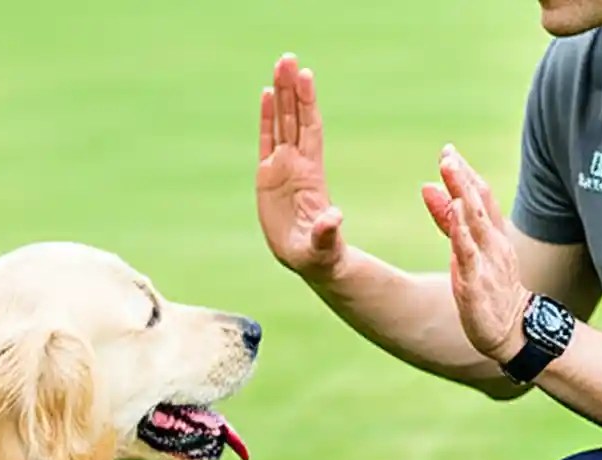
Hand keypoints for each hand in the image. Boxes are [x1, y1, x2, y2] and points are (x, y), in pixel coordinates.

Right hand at [256, 53, 345, 280]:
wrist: (312, 260)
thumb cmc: (321, 254)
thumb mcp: (324, 243)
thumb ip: (327, 230)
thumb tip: (335, 217)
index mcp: (311, 175)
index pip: (309, 130)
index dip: (308, 103)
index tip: (305, 77)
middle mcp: (298, 165)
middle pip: (295, 118)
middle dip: (292, 88)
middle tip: (288, 57)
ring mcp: (283, 168)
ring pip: (282, 123)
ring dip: (281, 95)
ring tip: (279, 65)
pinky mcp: (268, 177)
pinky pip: (267, 140)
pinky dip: (267, 118)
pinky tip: (267, 95)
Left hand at [422, 146, 531, 362]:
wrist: (514, 331)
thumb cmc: (492, 290)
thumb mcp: (470, 250)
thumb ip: (449, 220)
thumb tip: (428, 187)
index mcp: (492, 235)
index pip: (481, 197)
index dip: (466, 173)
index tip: (449, 151)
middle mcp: (492, 244)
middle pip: (479, 203)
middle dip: (462, 177)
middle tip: (447, 153)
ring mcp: (487, 262)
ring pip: (476, 222)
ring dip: (463, 194)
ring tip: (450, 171)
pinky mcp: (476, 282)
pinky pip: (469, 253)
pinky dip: (462, 231)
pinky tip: (456, 212)